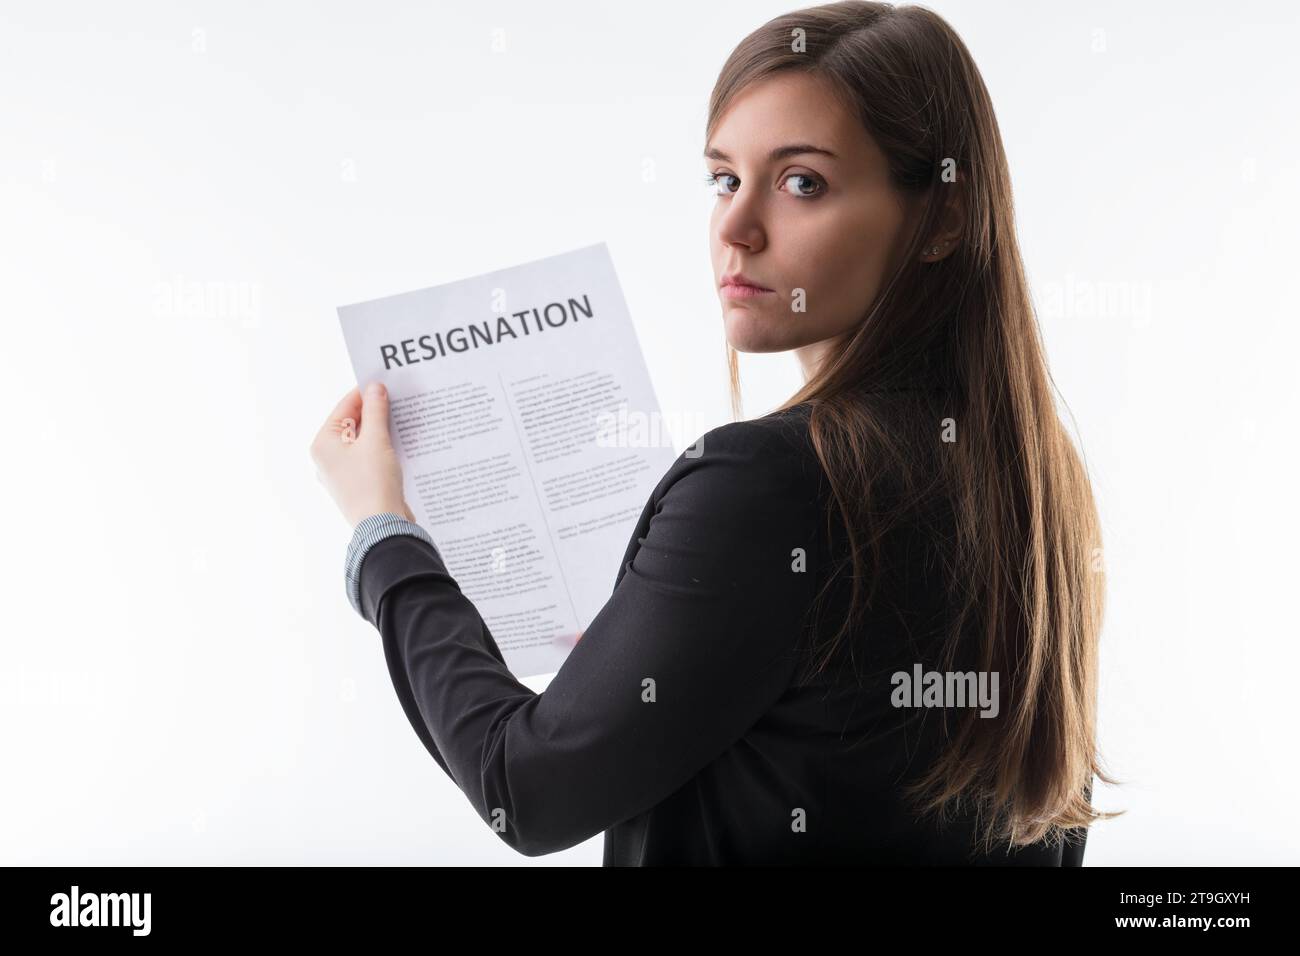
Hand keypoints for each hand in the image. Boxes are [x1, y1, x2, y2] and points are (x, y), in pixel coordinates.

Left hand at [310, 382, 414, 527]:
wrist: (383, 526)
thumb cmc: (374, 483)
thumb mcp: (376, 440)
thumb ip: (375, 411)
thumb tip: (375, 388)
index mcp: (323, 444)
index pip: (344, 408)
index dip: (365, 393)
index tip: (384, 383)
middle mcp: (327, 458)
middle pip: (352, 425)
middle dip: (374, 413)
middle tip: (397, 400)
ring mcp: (341, 473)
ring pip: (362, 442)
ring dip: (380, 431)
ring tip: (400, 420)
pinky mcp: (357, 484)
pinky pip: (368, 458)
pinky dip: (381, 449)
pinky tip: (399, 444)